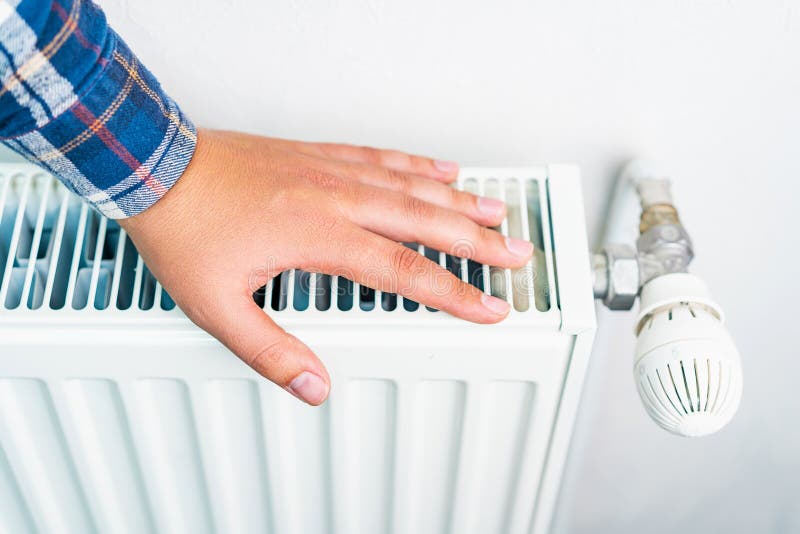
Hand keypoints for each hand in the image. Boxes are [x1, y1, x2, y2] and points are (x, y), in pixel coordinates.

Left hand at [120, 129, 532, 404]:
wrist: (157, 167)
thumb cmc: (184, 230)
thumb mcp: (217, 307)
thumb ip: (270, 351)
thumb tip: (313, 386)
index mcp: (317, 236)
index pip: (402, 270)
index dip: (452, 292)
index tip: (488, 306)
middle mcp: (334, 198)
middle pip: (422, 221)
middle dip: (475, 241)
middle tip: (515, 252)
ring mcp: (330, 171)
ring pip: (410, 185)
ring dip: (458, 199)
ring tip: (495, 211)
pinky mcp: (319, 155)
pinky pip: (381, 157)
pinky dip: (416, 164)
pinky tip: (439, 168)